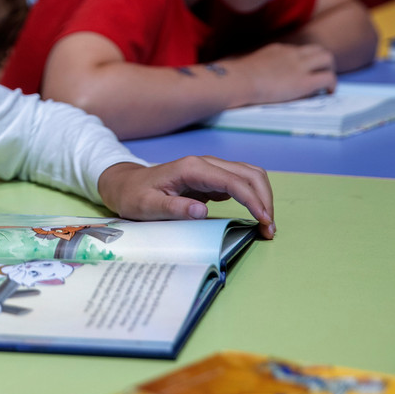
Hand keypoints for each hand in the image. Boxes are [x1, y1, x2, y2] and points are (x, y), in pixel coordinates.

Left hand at [97, 157, 275, 238]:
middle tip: (269, 229)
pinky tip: (255, 216)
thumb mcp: (147, 206)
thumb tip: (202, 212)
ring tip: (266, 225)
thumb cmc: (134, 195)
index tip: (264, 222)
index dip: (253, 201)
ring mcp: (210, 169)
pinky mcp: (212, 179)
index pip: (234, 182)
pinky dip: (254, 198)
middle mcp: (205, 164)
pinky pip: (240, 183)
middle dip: (265, 200)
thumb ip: (173, 208)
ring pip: (249, 176)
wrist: (125, 184)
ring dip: (263, 198)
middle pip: (249, 174)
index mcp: (192, 168)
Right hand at [227, 42, 336, 104]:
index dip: (304, 61)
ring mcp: (300, 66)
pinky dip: (333, 84)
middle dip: (324, 62)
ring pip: (328, 58)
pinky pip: (329, 78)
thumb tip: (257, 78)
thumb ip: (259, 67)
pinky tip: (329, 93)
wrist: (239, 81)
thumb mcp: (250, 65)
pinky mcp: (305, 81)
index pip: (299, 50)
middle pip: (318, 49)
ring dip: (330, 70)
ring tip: (327, 85)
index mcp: (277, 49)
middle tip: (321, 76)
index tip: (302, 73)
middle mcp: (292, 53)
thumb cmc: (237, 77)